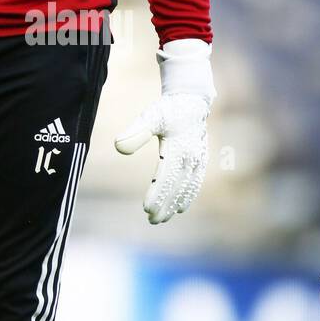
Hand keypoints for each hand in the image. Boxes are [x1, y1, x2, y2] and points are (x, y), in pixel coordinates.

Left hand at [114, 39, 214, 223]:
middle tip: (152, 220)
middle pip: (176, 187)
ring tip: (163, 218)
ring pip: (186, 187)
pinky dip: (188, 195)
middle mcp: (191, 157)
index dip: (157, 194)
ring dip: (175, 204)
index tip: (146, 208)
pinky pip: (195, 182)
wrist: (191, 100)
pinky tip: (180, 207)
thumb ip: (135, 132)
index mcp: (179, 148)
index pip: (166, 177)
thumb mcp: (150, 116)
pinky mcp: (201, 160)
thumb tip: (118, 147)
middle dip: (165, 205)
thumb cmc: (168, 109)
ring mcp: (198, 159)